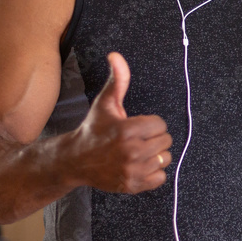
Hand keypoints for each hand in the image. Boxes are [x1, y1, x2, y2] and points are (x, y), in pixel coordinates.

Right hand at [66, 52, 172, 193]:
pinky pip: (160, 177)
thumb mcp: (105, 103)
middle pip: (166, 141)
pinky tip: (139, 165)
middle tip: (136, 139)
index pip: (161, 124)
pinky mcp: (133, 185)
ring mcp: (133, 170)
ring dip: (155, 155)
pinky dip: (153, 172)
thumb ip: (117, 79)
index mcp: (127, 130)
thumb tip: (116, 55)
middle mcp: (131, 151)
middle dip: (154, 138)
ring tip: (138, 152)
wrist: (75, 161)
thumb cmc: (94, 129)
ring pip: (165, 159)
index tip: (137, 126)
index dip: (151, 124)